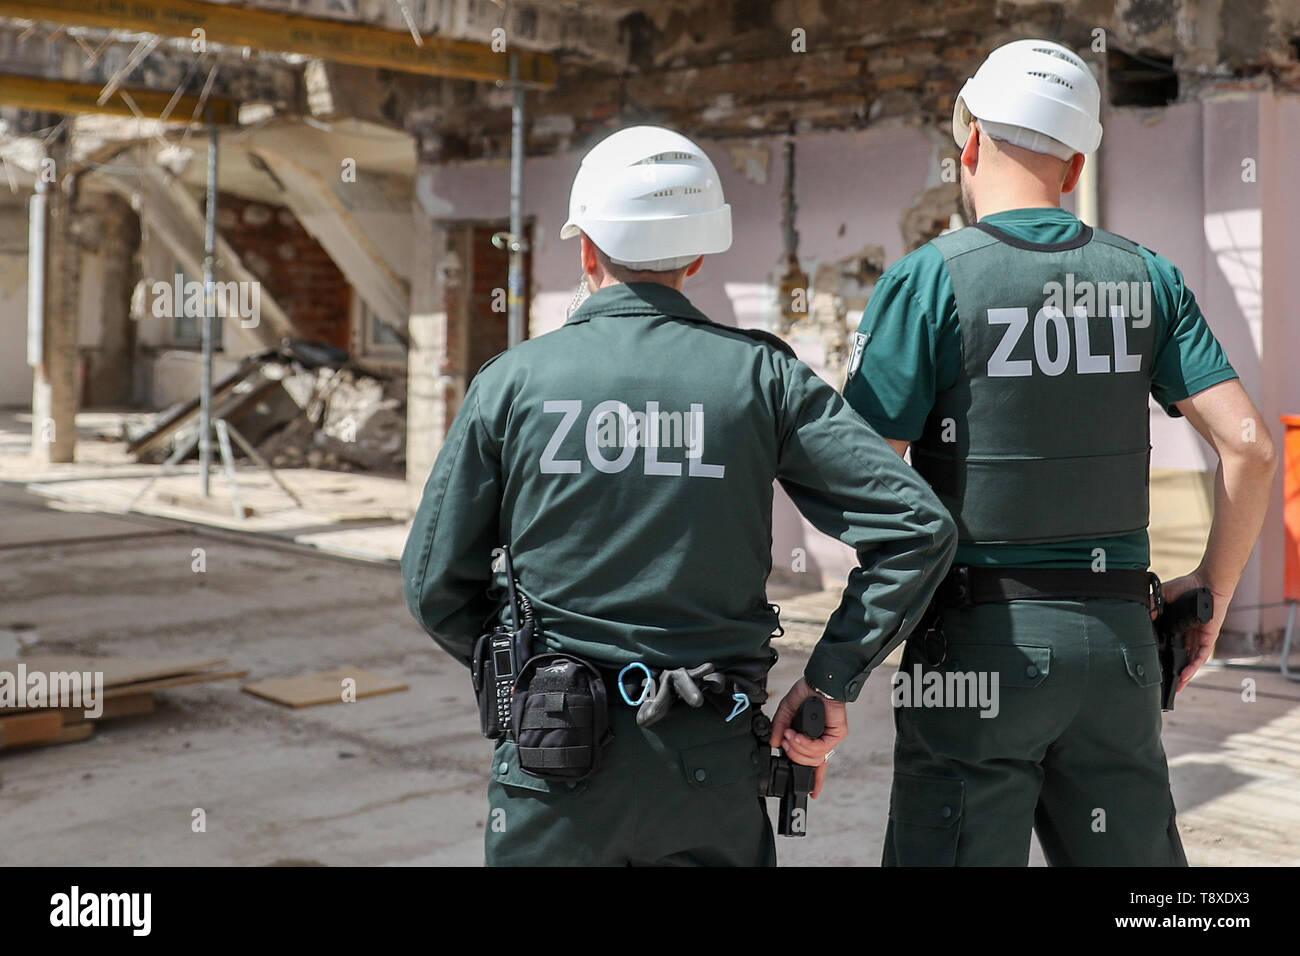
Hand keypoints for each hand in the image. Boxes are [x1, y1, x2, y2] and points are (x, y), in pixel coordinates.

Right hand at [767, 678, 847, 799]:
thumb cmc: (806, 693)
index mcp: (813, 739)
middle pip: (810, 764)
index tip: (813, 794)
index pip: (816, 765)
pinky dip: (805, 744)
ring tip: (789, 735)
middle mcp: (823, 742)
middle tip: (784, 742)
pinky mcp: (837, 734)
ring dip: (797, 749)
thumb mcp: (786, 711)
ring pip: (814, 758)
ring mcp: (831, 739)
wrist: (818, 681)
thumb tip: (774, 743)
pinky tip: (797, 735)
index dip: (815, 781)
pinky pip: (819, 748)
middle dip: (793, 756)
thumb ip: (779, 727)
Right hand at [1161, 571, 1232, 693]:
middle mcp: (1189, 634)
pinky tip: (1185, 674)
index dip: (1164, 655)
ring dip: (1185, 674)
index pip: (1170, 644)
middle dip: (1176, 672)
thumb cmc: (1188, 585)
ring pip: (1192, 660)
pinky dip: (1193, 666)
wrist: (1207, 581)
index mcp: (1179, 626)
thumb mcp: (1164, 596)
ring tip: (1177, 686)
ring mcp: (1200, 637)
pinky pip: (1201, 655)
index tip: (1155, 666)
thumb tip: (1143, 616)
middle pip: (1182, 657)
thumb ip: (1153, 605)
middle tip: (1167, 685)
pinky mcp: (1208, 637)